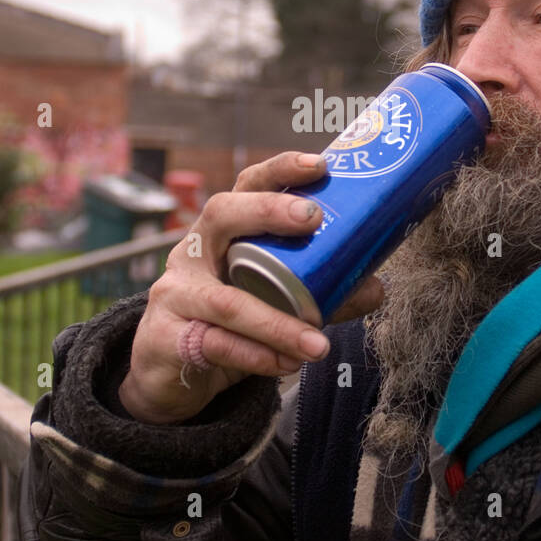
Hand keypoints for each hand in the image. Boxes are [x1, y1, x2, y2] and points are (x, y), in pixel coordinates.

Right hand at [119, 151, 384, 423]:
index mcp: (223, 232)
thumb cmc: (226, 324)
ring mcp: (176, 293)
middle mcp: (194, 251)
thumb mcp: (273, 301)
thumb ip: (320, 291)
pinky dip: (255, 355)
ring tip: (318, 342)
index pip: (247, 186)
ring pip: (226, 299)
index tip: (319, 165)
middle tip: (313, 220)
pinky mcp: (166, 336)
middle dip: (268, 211)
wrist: (167, 375)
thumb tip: (374, 286)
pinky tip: (286, 364)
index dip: (280, 170)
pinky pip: (214, 343)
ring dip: (278, 322)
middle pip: (222, 214)